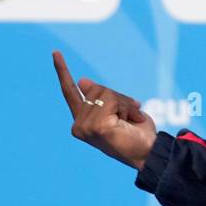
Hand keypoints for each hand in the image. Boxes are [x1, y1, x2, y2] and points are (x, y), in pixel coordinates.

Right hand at [52, 50, 156, 170]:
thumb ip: (100, 97)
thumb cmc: (135, 133)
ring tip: (131, 120)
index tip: (56, 52)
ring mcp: (85, 127)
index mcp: (81, 121)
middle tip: (131, 114)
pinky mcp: (96, 127)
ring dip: (125, 103)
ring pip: (105, 93)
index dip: (62, 70)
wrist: (149, 153)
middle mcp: (78, 126)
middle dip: (118, 97)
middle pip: (96, 89)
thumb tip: (81, 81)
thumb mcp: (118, 109)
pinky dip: (126, 107)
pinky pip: (112, 100)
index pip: (69, 91)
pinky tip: (130, 122)